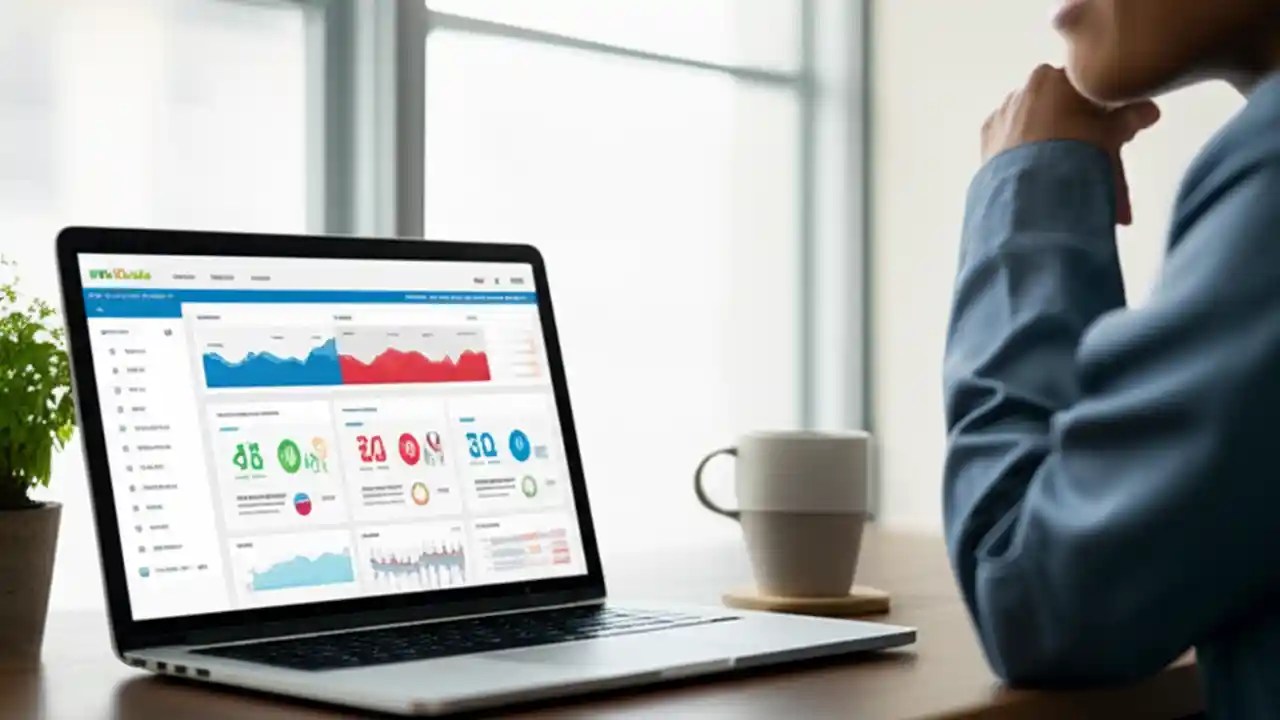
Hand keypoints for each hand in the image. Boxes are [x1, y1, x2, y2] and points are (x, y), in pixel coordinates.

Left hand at [982, 65, 1160, 225]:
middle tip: (1093, 156)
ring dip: (1052, 140)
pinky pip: (1013, 139)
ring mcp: (1003, 112)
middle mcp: (1026, 87)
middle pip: (1060, 104)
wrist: (1031, 194)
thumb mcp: (1110, 137)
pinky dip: (1027, 151)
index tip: (1116, 131)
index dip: (1105, 108)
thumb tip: (1150, 111)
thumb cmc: (1075, 157)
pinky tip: (1040, 173)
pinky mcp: (987, 138)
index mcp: (1056, 77)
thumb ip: (1130, 118)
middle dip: (1079, 127)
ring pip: (1036, 121)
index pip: (1087, 86)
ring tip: (1067, 172)